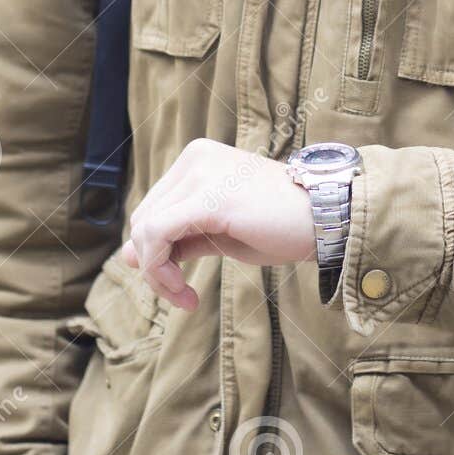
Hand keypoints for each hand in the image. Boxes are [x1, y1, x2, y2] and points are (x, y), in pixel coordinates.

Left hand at [120, 139, 316, 310]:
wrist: (325, 219)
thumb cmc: (278, 225)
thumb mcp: (217, 232)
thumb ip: (176, 238)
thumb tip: (128, 255)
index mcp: (196, 159)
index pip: (151, 209)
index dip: (153, 253)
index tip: (177, 285)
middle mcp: (194, 157)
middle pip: (143, 220)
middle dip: (154, 265)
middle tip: (180, 295)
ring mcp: (201, 172)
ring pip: (146, 230)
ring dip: (158, 273)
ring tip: (185, 296)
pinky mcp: (209, 196)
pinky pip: (158, 235)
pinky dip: (161, 270)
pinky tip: (186, 293)